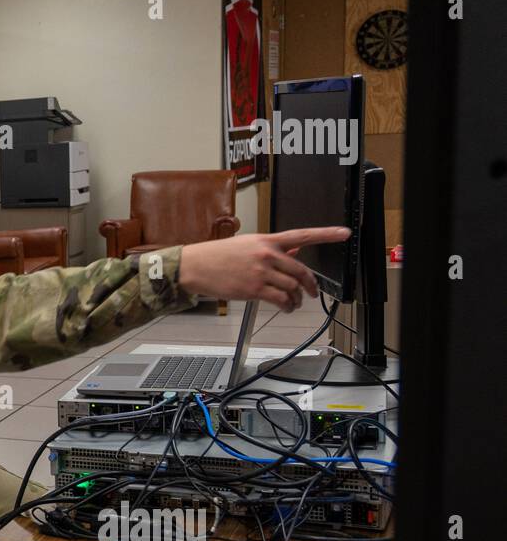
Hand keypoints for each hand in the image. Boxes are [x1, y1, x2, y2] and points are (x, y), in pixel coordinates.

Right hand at [177, 228, 350, 312]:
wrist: (194, 266)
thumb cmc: (216, 256)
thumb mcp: (246, 245)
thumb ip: (271, 249)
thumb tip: (294, 250)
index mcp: (266, 240)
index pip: (302, 235)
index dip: (327, 234)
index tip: (345, 233)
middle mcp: (267, 254)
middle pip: (302, 270)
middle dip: (311, 285)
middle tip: (313, 292)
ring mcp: (261, 272)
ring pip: (293, 287)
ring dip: (297, 299)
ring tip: (294, 303)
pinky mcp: (254, 289)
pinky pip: (281, 299)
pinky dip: (288, 306)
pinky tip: (286, 307)